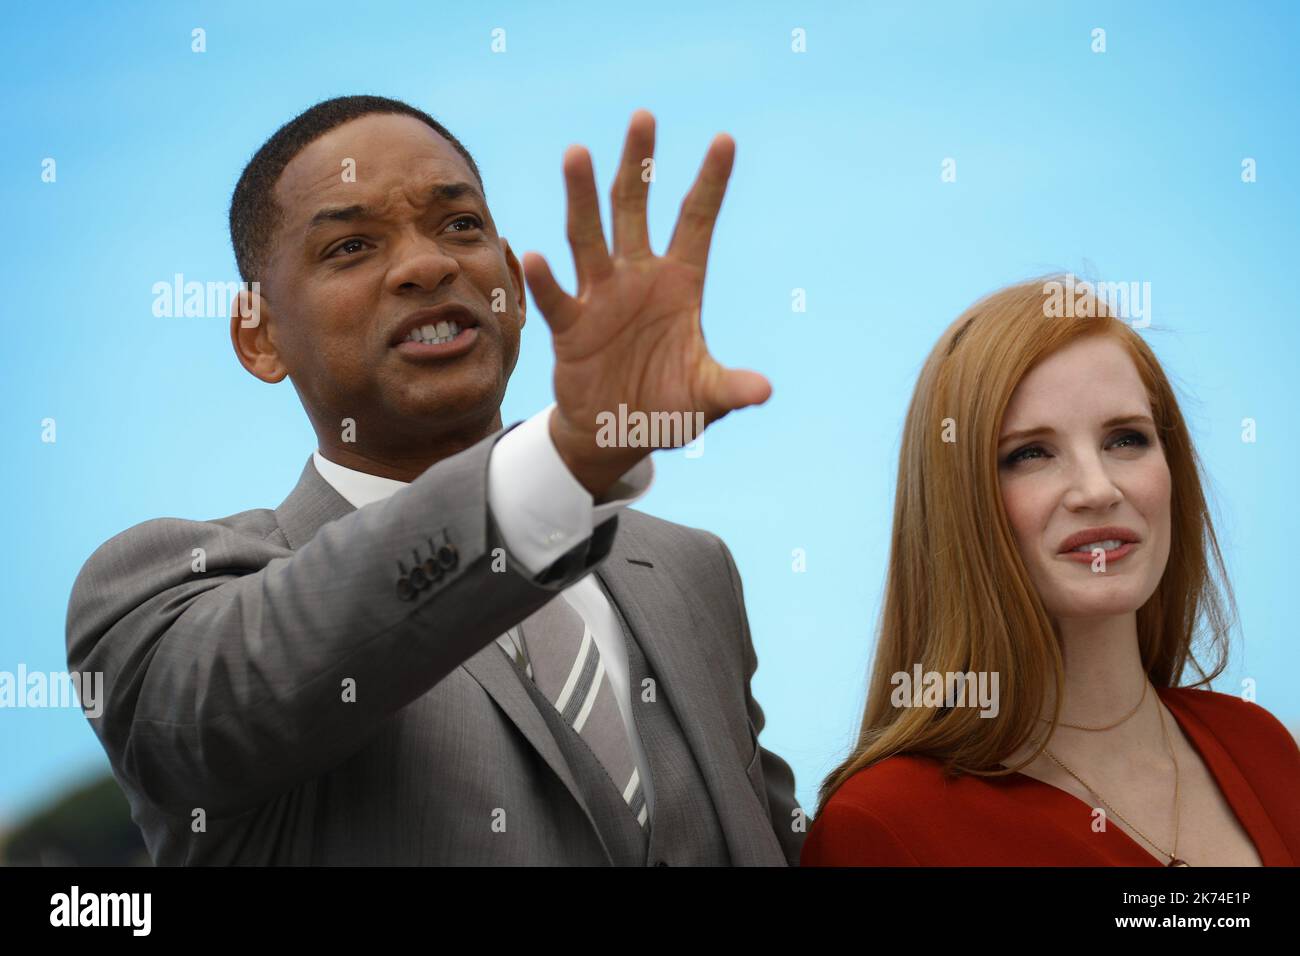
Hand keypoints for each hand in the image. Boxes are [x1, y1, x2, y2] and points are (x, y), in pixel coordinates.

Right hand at [523, 109, 771, 496]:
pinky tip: (537, 254)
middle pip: (635, 209)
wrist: (616, 435)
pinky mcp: (569, 326)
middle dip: (639, 164)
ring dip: (583, 197)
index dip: (711, 184)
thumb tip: (764, 391)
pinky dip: (548, 279)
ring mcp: (600, 297)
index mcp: (681, 285)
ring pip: (590, 237)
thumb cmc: (666, 408)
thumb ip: (731, 388)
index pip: (696, 222)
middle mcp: (638, 278)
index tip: (725, 139)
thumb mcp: (705, 397)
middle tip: (644, 116)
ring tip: (577, 152)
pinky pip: (557, 298)